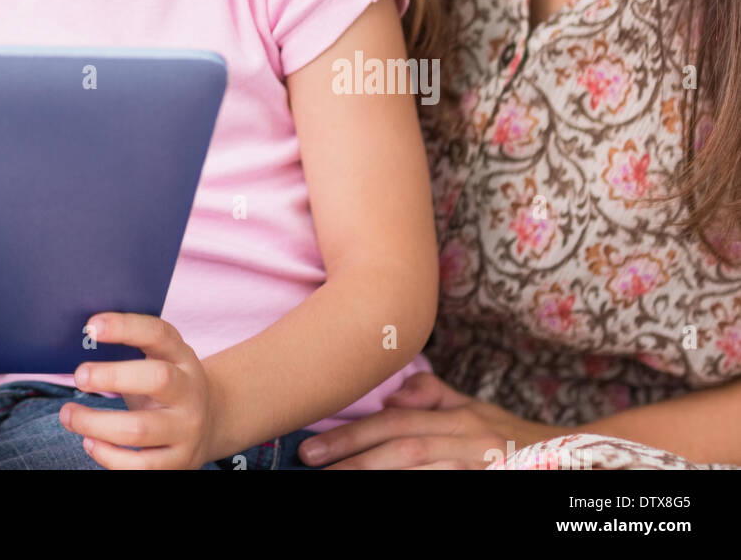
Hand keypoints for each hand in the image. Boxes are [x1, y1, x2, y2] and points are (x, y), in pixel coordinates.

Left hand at [58, 313, 216, 469]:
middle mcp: (190, 390)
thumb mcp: (160, 357)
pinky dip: (108, 456)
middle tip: (79, 375)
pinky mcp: (179, 462)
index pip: (157, 333)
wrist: (210, 420)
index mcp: (181, 356)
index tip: (92, 326)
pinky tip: (90, 442)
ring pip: (140, 429)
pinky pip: (140, 466)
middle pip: (157, 379)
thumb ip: (132, 344)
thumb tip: (84, 335)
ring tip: (68, 415)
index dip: (125, 327)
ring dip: (95, 423)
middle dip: (113, 376)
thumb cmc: (166, 382)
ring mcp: (187, 429)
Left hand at [298, 370, 556, 469]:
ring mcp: (484, 464)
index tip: (313, 447)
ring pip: (421, 470)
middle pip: (402, 447)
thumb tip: (392, 395)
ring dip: (377, 476)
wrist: (579, 459)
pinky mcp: (496, 482)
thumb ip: (434, 397)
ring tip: (338, 482)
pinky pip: (447, 488)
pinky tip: (393, 496)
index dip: (352, 433)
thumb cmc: (517, 437)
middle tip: (313, 465)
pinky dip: (416, 491)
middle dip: (353, 458)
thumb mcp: (476, 409)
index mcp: (459, 416)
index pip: (395, 423)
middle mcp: (469, 438)